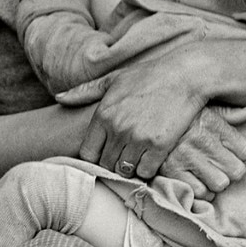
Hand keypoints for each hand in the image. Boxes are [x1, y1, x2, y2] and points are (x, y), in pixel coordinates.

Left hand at [57, 50, 245, 187]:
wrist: (186, 75)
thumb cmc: (149, 75)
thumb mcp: (114, 79)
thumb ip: (85, 92)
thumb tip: (59, 97)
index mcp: (103, 114)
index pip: (87, 152)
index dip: (95, 156)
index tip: (106, 152)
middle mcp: (117, 129)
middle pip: (106, 164)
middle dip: (113, 163)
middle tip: (124, 155)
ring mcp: (138, 138)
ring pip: (125, 171)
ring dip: (130, 167)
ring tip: (138, 156)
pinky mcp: (159, 146)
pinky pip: (146, 171)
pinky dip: (148, 168)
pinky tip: (152, 155)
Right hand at [157, 105, 245, 198]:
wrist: (142, 118)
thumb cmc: (181, 118)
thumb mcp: (205, 109)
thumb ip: (230, 114)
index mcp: (213, 123)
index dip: (240, 155)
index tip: (231, 152)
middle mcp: (202, 140)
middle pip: (237, 172)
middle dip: (230, 172)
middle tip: (219, 166)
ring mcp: (187, 157)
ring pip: (220, 185)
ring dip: (214, 183)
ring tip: (206, 174)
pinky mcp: (172, 171)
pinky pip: (199, 192)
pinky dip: (199, 190)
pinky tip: (194, 180)